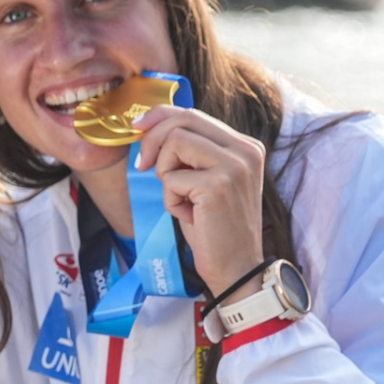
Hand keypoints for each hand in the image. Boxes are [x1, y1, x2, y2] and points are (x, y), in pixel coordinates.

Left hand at [130, 105, 265, 298]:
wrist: (235, 268)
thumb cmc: (213, 227)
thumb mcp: (204, 181)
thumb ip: (190, 153)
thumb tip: (149, 127)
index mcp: (245, 146)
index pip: (194, 114)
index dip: (160, 116)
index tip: (137, 127)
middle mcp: (246, 149)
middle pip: (183, 119)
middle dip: (152, 139)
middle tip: (142, 166)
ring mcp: (235, 165)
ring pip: (175, 141)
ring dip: (165, 172)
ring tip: (180, 198)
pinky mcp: (219, 185)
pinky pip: (172, 177)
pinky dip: (170, 199)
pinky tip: (188, 215)